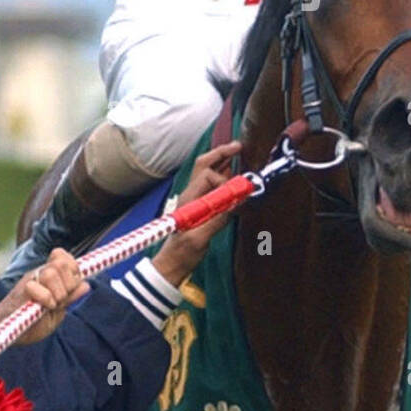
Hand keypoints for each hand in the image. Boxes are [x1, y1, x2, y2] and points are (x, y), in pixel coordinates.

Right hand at [0, 251, 89, 351]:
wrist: (4, 332)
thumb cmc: (31, 323)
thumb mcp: (56, 314)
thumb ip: (69, 299)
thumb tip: (86, 285)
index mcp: (51, 277)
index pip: (67, 259)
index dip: (75, 270)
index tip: (71, 287)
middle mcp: (41, 274)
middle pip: (63, 264)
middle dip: (68, 285)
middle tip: (60, 300)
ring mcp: (31, 280)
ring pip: (51, 272)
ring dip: (57, 293)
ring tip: (50, 305)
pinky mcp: (21, 289)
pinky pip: (37, 286)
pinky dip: (44, 299)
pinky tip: (41, 308)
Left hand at [153, 142, 242, 286]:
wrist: (172, 264)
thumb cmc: (182, 253)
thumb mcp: (200, 239)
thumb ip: (217, 220)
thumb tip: (236, 203)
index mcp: (189, 199)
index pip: (208, 176)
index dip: (225, 180)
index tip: (237, 193)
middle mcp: (191, 194)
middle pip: (204, 165)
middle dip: (221, 153)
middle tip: (239, 146)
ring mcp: (195, 199)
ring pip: (208, 173)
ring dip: (223, 162)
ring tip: (238, 154)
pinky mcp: (199, 207)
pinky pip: (211, 185)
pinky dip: (223, 177)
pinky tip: (233, 177)